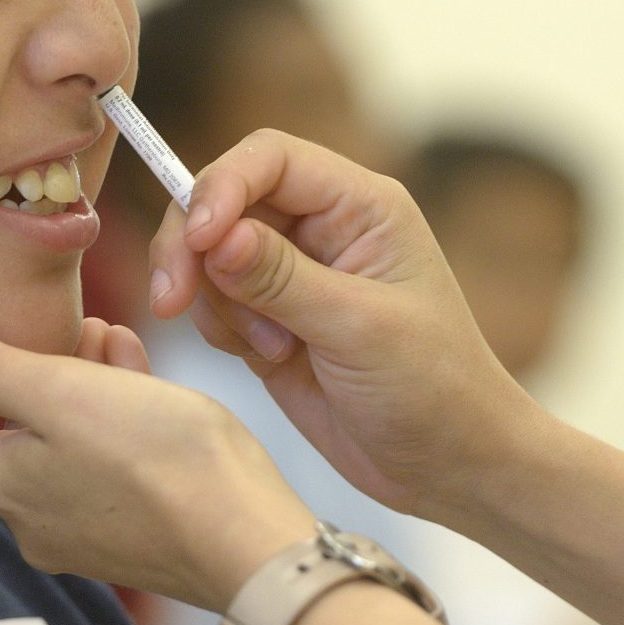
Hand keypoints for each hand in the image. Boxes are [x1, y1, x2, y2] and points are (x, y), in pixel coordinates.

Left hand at [0, 317, 315, 611]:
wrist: (245, 532)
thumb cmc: (156, 456)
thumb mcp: (61, 391)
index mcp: (5, 485)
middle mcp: (36, 519)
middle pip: (15, 436)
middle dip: (35, 374)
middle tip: (62, 325)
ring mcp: (90, 531)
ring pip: (68, 443)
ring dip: (84, 385)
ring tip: (111, 335)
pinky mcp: (139, 531)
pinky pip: (111, 464)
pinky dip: (119, 415)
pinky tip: (142, 373)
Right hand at [148, 130, 533, 520]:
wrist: (450, 465)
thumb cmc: (434, 387)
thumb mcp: (360, 329)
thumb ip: (282, 279)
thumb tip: (216, 236)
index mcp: (362, 206)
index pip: (271, 159)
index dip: (221, 186)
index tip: (198, 240)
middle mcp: (325, 228)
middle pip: (225, 201)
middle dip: (194, 247)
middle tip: (173, 301)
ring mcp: (294, 275)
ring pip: (210, 256)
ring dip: (220, 302)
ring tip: (276, 350)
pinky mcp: (270, 320)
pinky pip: (214, 304)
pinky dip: (221, 329)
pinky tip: (272, 361)